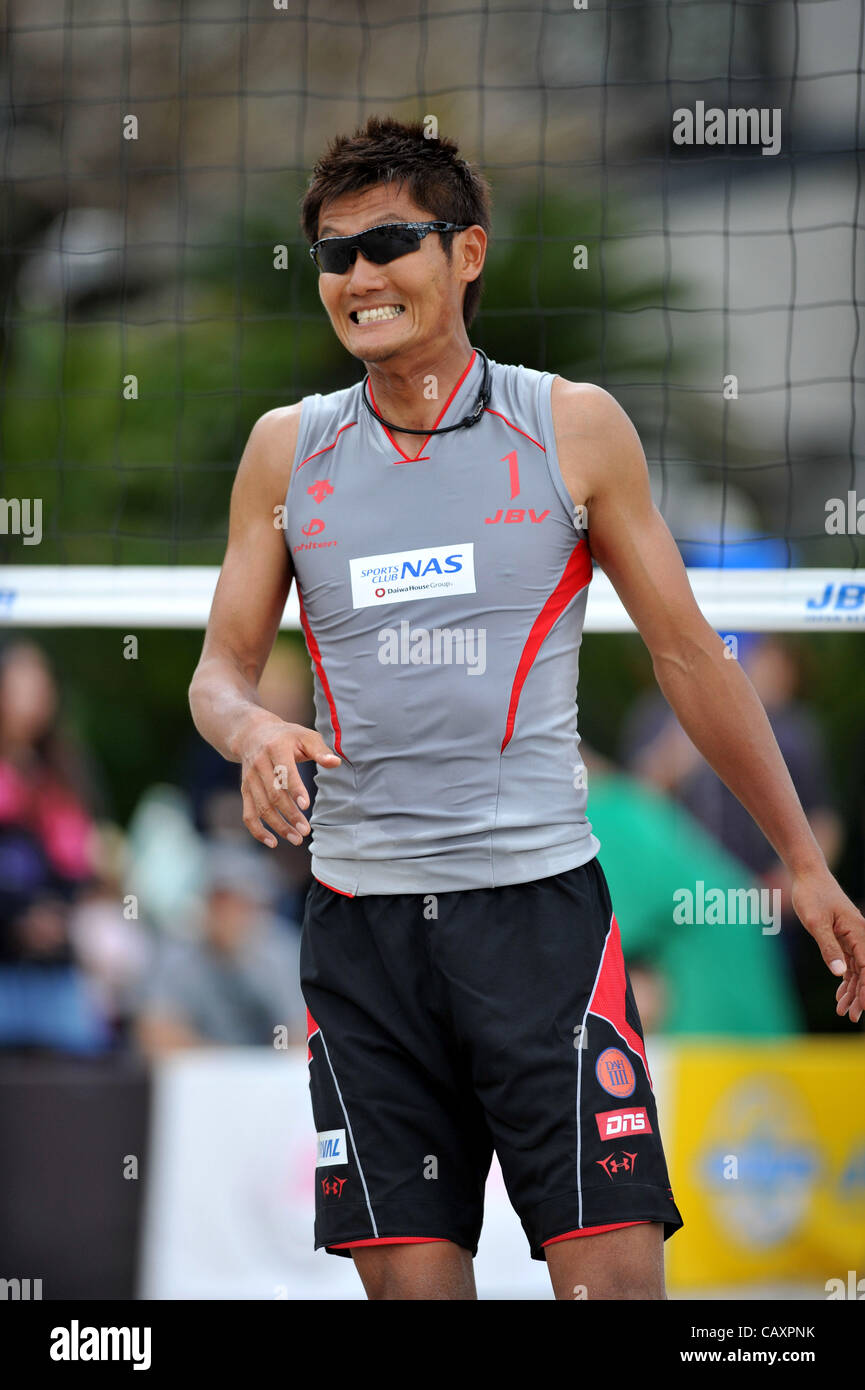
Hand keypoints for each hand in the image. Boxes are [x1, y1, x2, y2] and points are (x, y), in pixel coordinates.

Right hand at [238, 715, 340, 848]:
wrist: (252, 734)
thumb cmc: (286, 736)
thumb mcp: (305, 735)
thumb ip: (320, 750)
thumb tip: (335, 763)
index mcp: (275, 748)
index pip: (284, 772)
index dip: (294, 789)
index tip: (306, 805)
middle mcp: (259, 764)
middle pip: (273, 794)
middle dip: (289, 814)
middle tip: (305, 831)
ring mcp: (249, 779)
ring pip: (262, 807)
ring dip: (278, 826)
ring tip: (296, 839)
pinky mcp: (245, 791)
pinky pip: (248, 814)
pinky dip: (258, 831)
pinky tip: (273, 842)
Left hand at [790, 868, 864, 1023]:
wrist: (808, 877)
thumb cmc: (812, 896)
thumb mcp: (816, 923)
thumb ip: (828, 948)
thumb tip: (839, 973)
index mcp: (859, 933)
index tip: (863, 1006)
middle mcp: (860, 937)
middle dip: (860, 995)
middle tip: (851, 1016)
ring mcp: (854, 938)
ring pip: (858, 970)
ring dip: (852, 991)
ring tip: (844, 1011)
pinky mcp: (844, 939)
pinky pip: (850, 964)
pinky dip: (846, 980)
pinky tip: (841, 995)